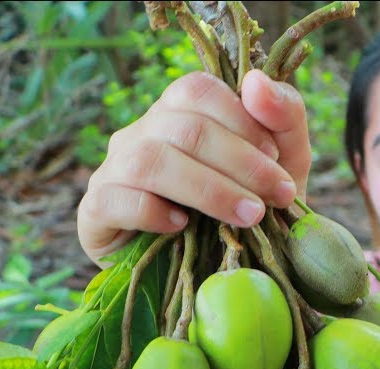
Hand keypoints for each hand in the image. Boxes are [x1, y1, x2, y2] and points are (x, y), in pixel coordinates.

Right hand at [77, 69, 311, 265]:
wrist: (217, 276)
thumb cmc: (249, 212)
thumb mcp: (283, 165)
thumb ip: (283, 118)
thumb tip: (257, 82)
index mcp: (178, 114)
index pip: (196, 90)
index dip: (241, 120)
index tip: (277, 158)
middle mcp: (140, 134)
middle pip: (182, 127)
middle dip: (241, 162)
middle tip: (277, 195)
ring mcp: (113, 170)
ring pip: (150, 160)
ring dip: (209, 189)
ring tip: (248, 216)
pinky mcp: (95, 212)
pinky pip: (115, 199)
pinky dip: (152, 211)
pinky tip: (182, 227)